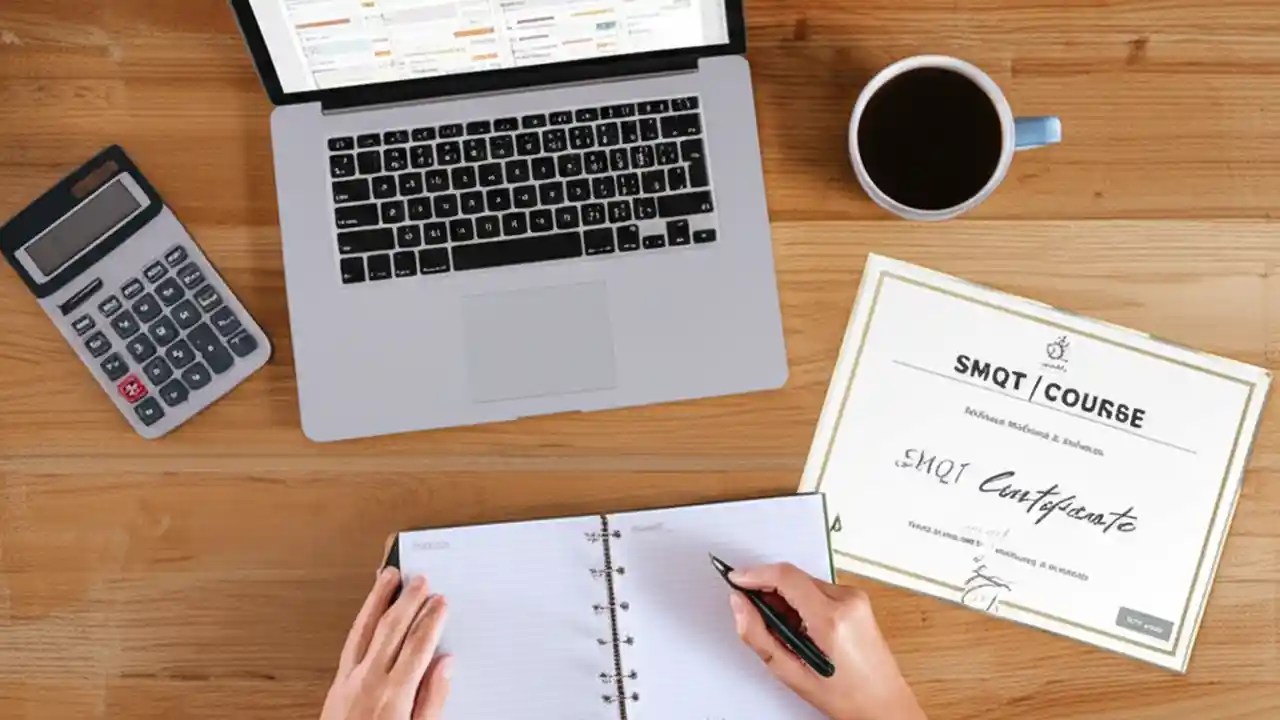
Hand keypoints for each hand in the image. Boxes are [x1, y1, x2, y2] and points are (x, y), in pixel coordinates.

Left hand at [320, 568, 451, 719]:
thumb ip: (433, 701)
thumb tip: (445, 665)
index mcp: (394, 695)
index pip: (418, 645)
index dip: (432, 619)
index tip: (442, 602)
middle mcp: (369, 681)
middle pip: (392, 629)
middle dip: (409, 600)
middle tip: (421, 580)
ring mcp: (349, 681)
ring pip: (365, 628)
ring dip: (378, 599)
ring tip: (388, 578)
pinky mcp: (336, 685)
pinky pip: (350, 642)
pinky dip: (361, 621)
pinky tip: (368, 611)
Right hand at [729, 563, 925, 719]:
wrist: (884, 704)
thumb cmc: (848, 696)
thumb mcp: (792, 673)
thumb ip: (759, 636)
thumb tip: (740, 607)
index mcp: (831, 618)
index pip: (785, 577)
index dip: (755, 574)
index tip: (736, 579)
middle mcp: (847, 600)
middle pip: (794, 577)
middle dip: (768, 590)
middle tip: (756, 614)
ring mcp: (856, 598)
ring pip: (805, 582)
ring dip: (787, 599)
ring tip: (786, 632)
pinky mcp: (858, 600)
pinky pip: (819, 590)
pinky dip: (803, 602)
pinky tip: (803, 628)